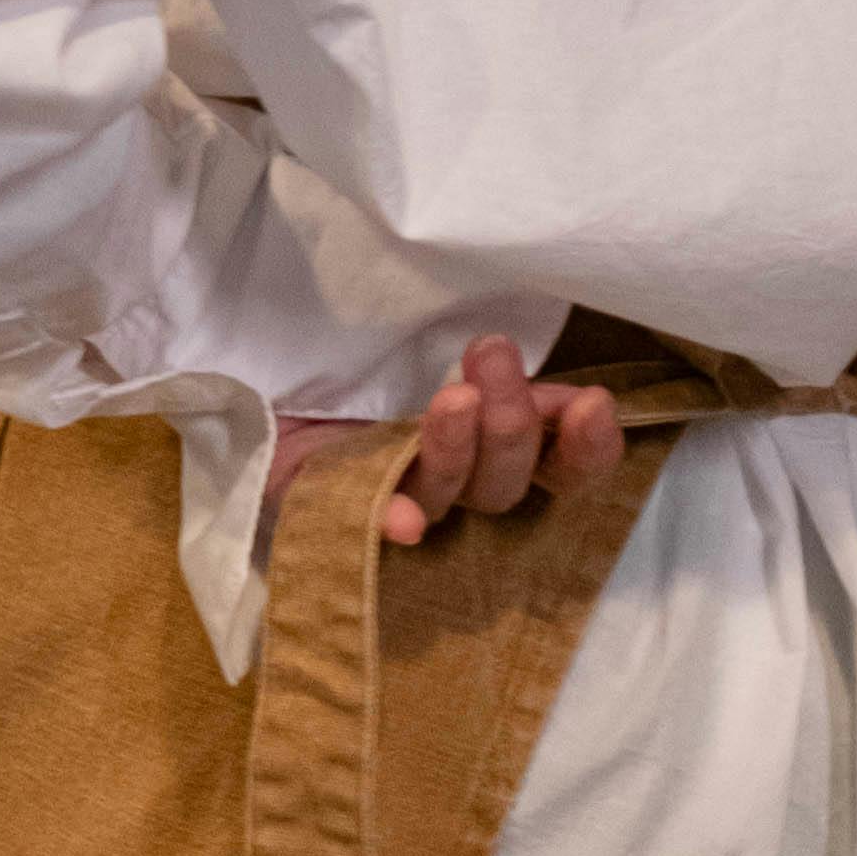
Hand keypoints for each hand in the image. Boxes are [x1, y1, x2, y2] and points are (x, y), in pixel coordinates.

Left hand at [265, 334, 628, 551]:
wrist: (263, 355)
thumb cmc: (371, 342)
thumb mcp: (444, 333)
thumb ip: (499, 357)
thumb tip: (562, 375)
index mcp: (493, 445)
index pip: (562, 471)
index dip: (586, 451)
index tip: (593, 404)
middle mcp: (452, 486)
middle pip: (502, 484)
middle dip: (510, 422)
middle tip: (494, 356)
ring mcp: (393, 502)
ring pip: (446, 496)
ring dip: (456, 448)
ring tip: (456, 397)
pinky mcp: (328, 506)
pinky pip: (360, 523)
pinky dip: (387, 521)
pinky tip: (405, 521)